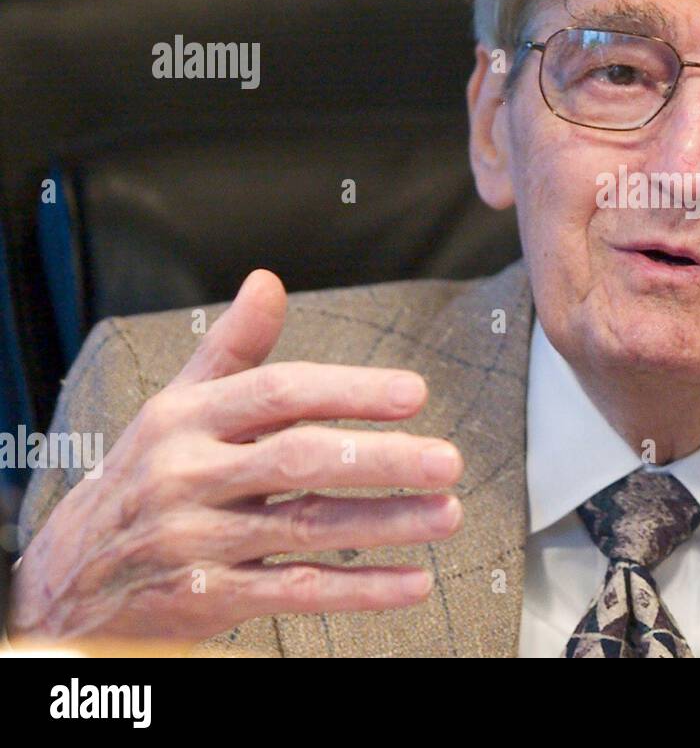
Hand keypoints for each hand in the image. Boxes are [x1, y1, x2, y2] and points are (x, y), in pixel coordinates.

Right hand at [9, 270, 463, 645]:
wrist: (71, 575)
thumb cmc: (145, 476)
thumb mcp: (176, 406)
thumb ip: (232, 348)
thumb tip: (268, 282)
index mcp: (187, 419)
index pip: (277, 393)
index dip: (349, 391)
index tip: (413, 394)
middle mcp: (190, 475)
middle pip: (299, 459)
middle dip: (381, 459)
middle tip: (447, 460)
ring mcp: (198, 540)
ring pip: (306, 526)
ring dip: (386, 523)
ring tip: (447, 514)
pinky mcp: (209, 598)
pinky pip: (296, 591)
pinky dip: (359, 591)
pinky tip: (412, 583)